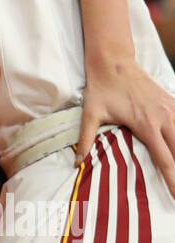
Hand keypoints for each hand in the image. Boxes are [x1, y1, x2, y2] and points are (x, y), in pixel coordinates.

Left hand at [77, 58, 174, 198]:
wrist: (113, 61)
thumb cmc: (101, 89)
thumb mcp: (90, 115)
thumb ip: (85, 139)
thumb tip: (77, 163)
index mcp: (147, 126)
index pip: (165, 160)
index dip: (173, 180)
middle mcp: (163, 118)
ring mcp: (170, 108)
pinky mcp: (171, 101)